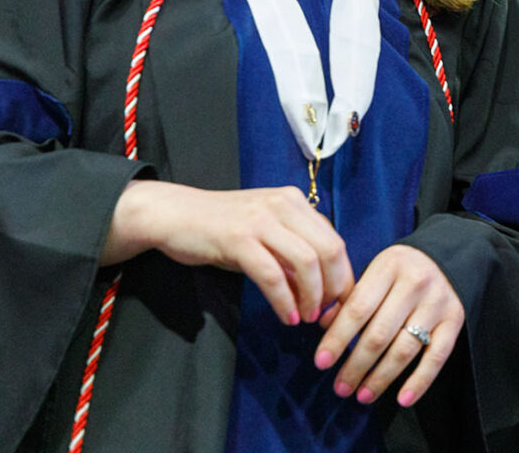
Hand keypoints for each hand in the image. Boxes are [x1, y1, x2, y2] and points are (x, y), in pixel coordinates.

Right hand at [103, 180, 353, 325]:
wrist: (176, 215)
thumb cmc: (223, 228)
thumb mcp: (266, 234)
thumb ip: (294, 254)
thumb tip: (323, 291)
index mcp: (295, 202)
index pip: (335, 240)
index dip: (342, 277)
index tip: (337, 305)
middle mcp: (283, 205)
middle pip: (330, 249)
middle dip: (334, 289)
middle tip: (325, 315)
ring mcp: (261, 220)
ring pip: (307, 261)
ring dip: (312, 296)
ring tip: (305, 317)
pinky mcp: (238, 239)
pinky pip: (272, 275)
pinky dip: (284, 300)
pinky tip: (286, 316)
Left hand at [313, 244, 463, 408]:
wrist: (446, 256)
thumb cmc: (399, 270)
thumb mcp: (374, 271)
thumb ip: (350, 297)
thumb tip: (324, 327)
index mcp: (389, 266)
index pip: (358, 309)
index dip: (338, 339)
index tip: (321, 363)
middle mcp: (415, 283)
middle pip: (380, 334)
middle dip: (356, 365)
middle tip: (340, 387)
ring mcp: (437, 302)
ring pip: (405, 349)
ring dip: (381, 378)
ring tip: (362, 396)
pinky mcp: (454, 319)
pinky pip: (436, 357)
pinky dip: (419, 381)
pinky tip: (401, 399)